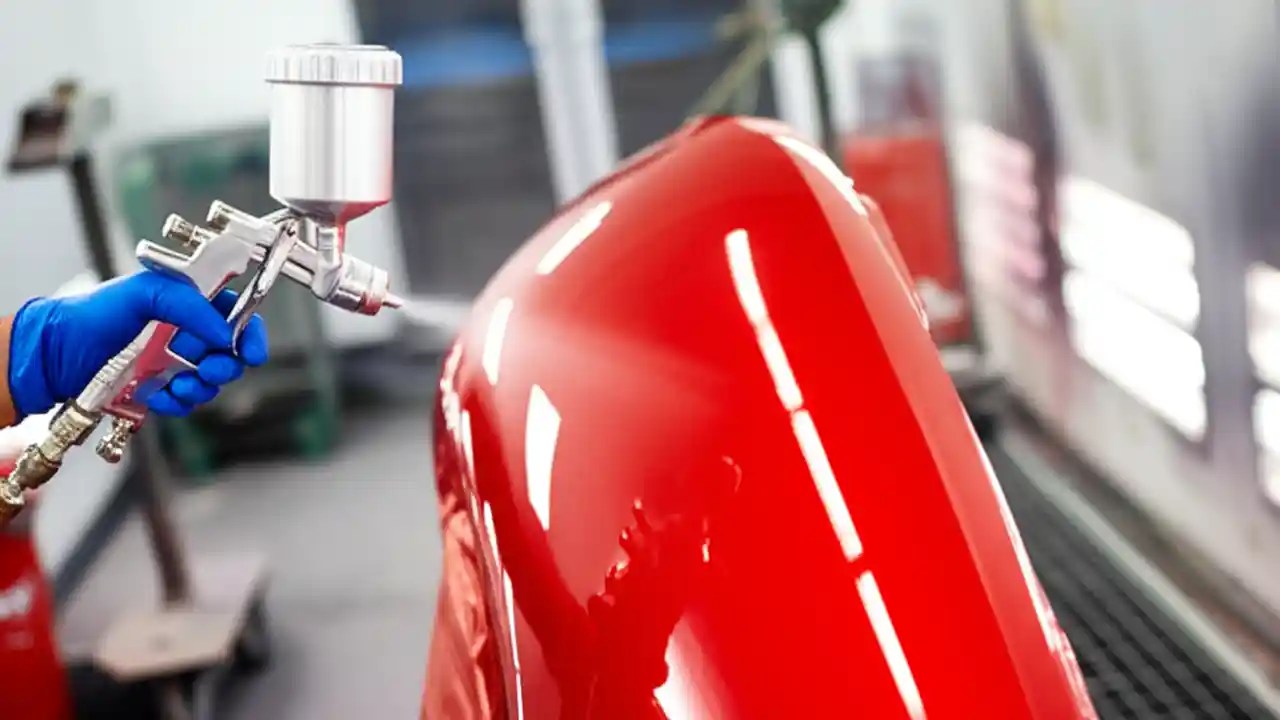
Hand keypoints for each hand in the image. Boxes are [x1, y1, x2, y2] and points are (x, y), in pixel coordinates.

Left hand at [8, 270, 268, 417]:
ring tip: (178, 386)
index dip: (250, 331)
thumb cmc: (91, 316)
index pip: (235, 313)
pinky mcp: (162, 389)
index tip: (251, 349)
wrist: (55, 355)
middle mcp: (186, 333)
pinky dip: (176, 403)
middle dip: (226, 365)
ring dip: (201, 387)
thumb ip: (189, 305)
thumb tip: (225, 331)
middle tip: (208, 369)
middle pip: (231, 353)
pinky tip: (157, 395)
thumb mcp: (144, 293)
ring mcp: (175, 363)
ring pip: (212, 382)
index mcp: (188, 304)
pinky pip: (185, 402)